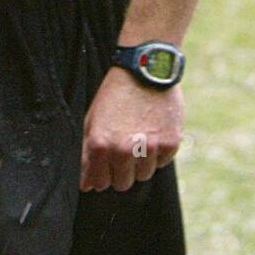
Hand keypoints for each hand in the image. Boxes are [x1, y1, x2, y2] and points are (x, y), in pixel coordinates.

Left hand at [80, 64, 183, 191]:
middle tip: (123, 147)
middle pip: (123, 184)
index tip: (104, 165)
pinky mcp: (169, 143)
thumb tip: (85, 185)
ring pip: (144, 175)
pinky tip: (153, 129)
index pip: (98, 183)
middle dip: (121, 170)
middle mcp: (123, 149)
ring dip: (140, 161)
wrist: (145, 69)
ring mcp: (148, 148)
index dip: (101, 175)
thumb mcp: (93, 119)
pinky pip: (162, 162)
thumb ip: (87, 153)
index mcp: (100, 144)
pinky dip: (158, 151)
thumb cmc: (115, 94)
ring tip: (138, 134)